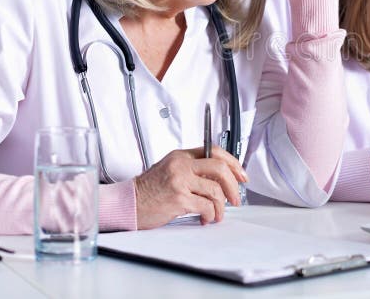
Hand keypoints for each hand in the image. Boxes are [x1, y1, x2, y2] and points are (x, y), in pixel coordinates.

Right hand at [133, 145, 247, 228]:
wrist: (128, 204)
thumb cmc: (148, 190)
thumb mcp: (171, 170)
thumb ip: (193, 169)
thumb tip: (222, 179)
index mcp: (181, 155)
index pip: (215, 151)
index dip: (233, 163)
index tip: (241, 176)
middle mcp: (181, 165)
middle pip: (220, 168)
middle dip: (234, 185)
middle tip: (236, 198)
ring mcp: (179, 181)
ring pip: (215, 190)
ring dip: (221, 206)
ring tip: (217, 214)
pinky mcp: (178, 198)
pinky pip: (206, 206)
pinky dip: (210, 214)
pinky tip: (206, 218)